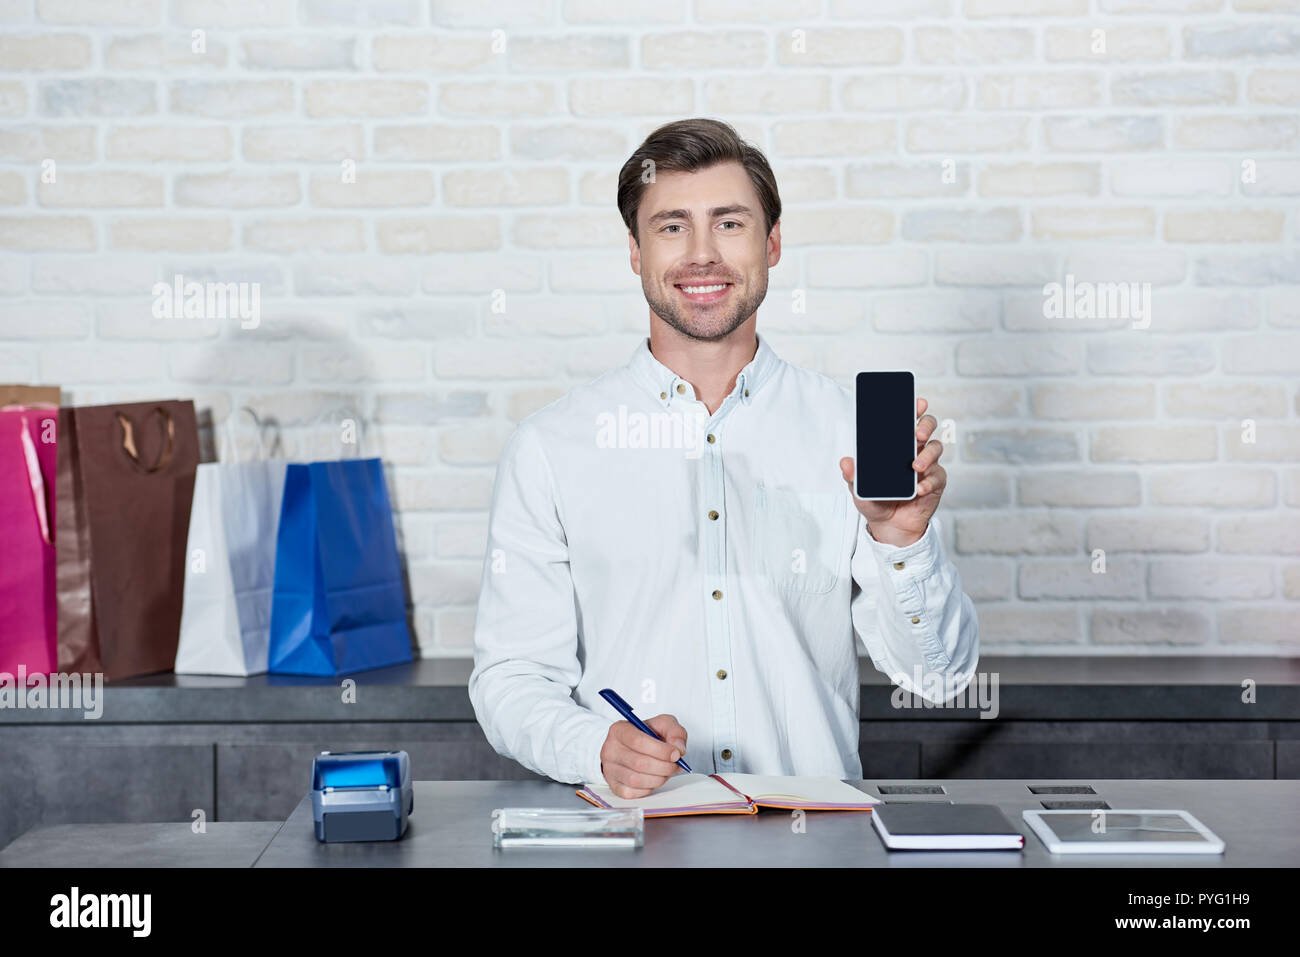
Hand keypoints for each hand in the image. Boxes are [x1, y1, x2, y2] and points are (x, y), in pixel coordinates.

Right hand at [599, 713, 688, 798]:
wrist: (633, 748)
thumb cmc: (648, 736)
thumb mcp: (663, 725)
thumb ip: (674, 731)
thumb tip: (678, 748)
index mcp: (619, 730)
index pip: (638, 741)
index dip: (661, 750)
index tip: (676, 754)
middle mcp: (610, 749)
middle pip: (638, 763)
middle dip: (663, 767)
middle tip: (675, 765)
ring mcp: (610, 769)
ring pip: (636, 780)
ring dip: (658, 778)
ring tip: (667, 772)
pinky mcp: (613, 785)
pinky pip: (632, 792)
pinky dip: (648, 788)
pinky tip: (654, 779)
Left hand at [839, 396, 945, 547]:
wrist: (889, 526)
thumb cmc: (876, 500)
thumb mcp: (859, 489)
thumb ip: (852, 476)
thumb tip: (845, 462)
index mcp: (896, 445)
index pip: (907, 420)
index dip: (914, 409)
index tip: (916, 402)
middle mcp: (914, 450)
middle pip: (927, 427)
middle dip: (925, 425)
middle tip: (917, 434)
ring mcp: (927, 466)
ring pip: (936, 448)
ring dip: (927, 455)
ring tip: (915, 467)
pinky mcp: (935, 482)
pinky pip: (937, 477)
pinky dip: (928, 482)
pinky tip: (919, 489)